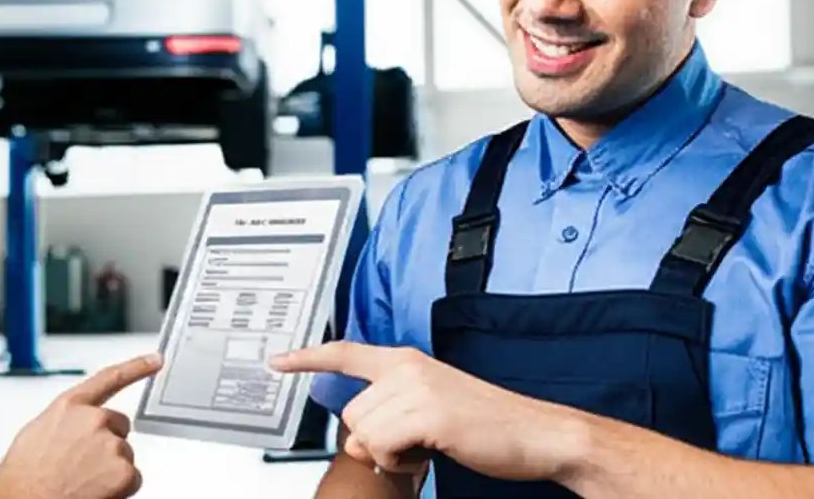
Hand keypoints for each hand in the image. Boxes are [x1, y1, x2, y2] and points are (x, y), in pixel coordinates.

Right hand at [0, 353, 162, 498]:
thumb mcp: (37, 434)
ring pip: (123, 456)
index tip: (156, 360)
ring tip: (80, 482)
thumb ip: (65, 422)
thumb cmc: (24, 477)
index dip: (136, 367)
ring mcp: (111, 444)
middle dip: (107, 444)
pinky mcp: (124, 471)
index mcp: (70, 406)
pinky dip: (119, 489)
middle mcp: (94, 419)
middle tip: (83, 466)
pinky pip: (132, 479)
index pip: (109, 378)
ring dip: (109, 470)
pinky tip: (94, 492)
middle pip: (118, 427)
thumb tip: (74, 429)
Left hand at [270, 342, 581, 481]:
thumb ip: (390, 413)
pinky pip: (383, 446)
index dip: (307, 357)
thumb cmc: (487, 424)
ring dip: (390, 453)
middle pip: (351, 414)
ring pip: (363, 432)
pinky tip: (429, 452)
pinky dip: (400, 461)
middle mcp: (407, 367)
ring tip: (427, 445)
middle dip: (375, 439)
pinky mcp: (428, 414)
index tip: (277, 360)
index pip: (346, 352)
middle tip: (416, 442)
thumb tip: (353, 439)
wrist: (536, 433)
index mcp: (407, 361)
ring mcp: (417, 388)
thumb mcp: (431, 409)